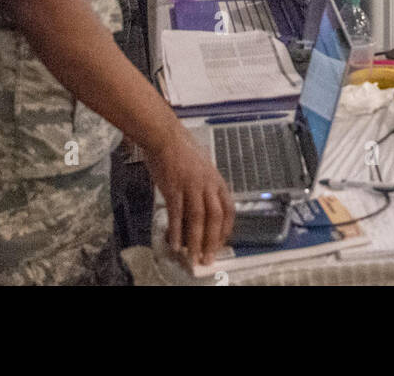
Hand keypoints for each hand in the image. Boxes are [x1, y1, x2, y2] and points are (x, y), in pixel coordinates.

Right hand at [147, 124, 234, 269]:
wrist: (165, 135)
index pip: (228, 207)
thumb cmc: (182, 149)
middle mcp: (206, 183)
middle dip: (213, 240)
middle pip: (215, 216)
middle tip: (208, 257)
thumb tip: (204, 205)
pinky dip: (176, 230)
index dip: (226, 228)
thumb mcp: (202, 166)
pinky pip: (177, 213)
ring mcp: (190, 185)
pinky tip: (175, 243)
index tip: (221, 242)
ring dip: (196, 240)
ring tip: (193, 257)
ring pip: (198, 218)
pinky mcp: (173, 187)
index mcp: (216, 178)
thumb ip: (206, 184)